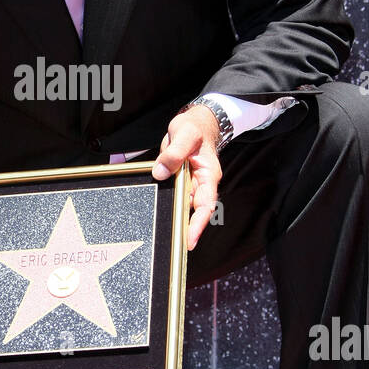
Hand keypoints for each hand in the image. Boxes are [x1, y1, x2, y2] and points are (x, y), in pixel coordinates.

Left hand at [152, 106, 221, 250]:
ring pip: (185, 206)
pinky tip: (163, 216)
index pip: (205, 204)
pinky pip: (177, 196)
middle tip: (175, 245)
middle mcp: (201, 182)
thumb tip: (161, 172)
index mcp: (207, 174)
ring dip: (178, 220)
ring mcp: (192, 183)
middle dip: (187, 229)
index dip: (198, 224)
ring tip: (168, 237)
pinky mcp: (182, 181)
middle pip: (195, 211)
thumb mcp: (184, 134)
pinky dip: (172, 206)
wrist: (197, 122)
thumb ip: (174, 153)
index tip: (190, 240)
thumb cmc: (195, 127)